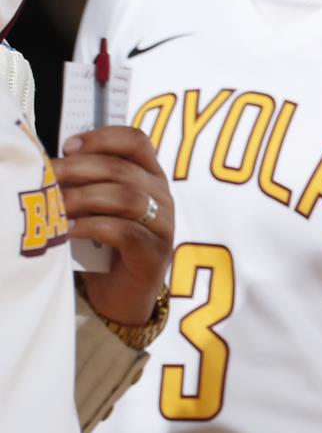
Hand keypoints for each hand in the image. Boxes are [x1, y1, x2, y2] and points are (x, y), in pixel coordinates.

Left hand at [56, 126, 172, 326]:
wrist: (120, 293)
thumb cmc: (103, 244)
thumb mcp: (97, 206)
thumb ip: (87, 184)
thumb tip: (51, 163)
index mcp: (150, 176)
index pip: (136, 141)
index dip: (102, 138)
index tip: (68, 146)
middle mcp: (162, 195)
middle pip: (122, 168)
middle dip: (79, 169)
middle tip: (47, 176)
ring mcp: (163, 224)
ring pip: (126, 197)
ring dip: (83, 198)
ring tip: (56, 206)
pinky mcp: (154, 252)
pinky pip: (124, 231)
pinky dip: (92, 227)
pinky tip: (70, 230)